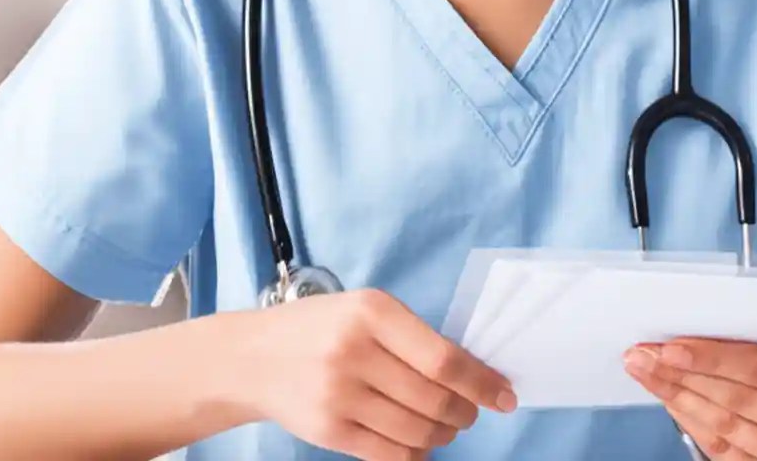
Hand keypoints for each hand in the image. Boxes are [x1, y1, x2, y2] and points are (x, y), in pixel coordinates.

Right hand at [233, 289, 515, 460]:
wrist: (252, 357)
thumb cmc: (320, 330)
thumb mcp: (363, 311)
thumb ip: (414, 337)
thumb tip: (477, 376)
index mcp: (370, 312)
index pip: (444, 360)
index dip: (482, 384)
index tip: (504, 396)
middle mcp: (353, 351)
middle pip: (436, 400)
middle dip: (464, 413)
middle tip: (468, 413)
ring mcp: (338, 394)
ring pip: (418, 431)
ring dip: (442, 434)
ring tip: (441, 426)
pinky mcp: (328, 430)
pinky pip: (391, 454)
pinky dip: (415, 452)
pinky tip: (415, 440)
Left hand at [625, 339, 756, 459]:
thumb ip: (747, 348)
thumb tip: (682, 338)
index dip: (710, 358)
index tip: (667, 347)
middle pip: (734, 400)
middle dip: (680, 376)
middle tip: (640, 357)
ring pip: (724, 427)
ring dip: (676, 398)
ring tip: (646, 374)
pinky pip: (721, 450)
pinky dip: (689, 423)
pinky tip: (669, 401)